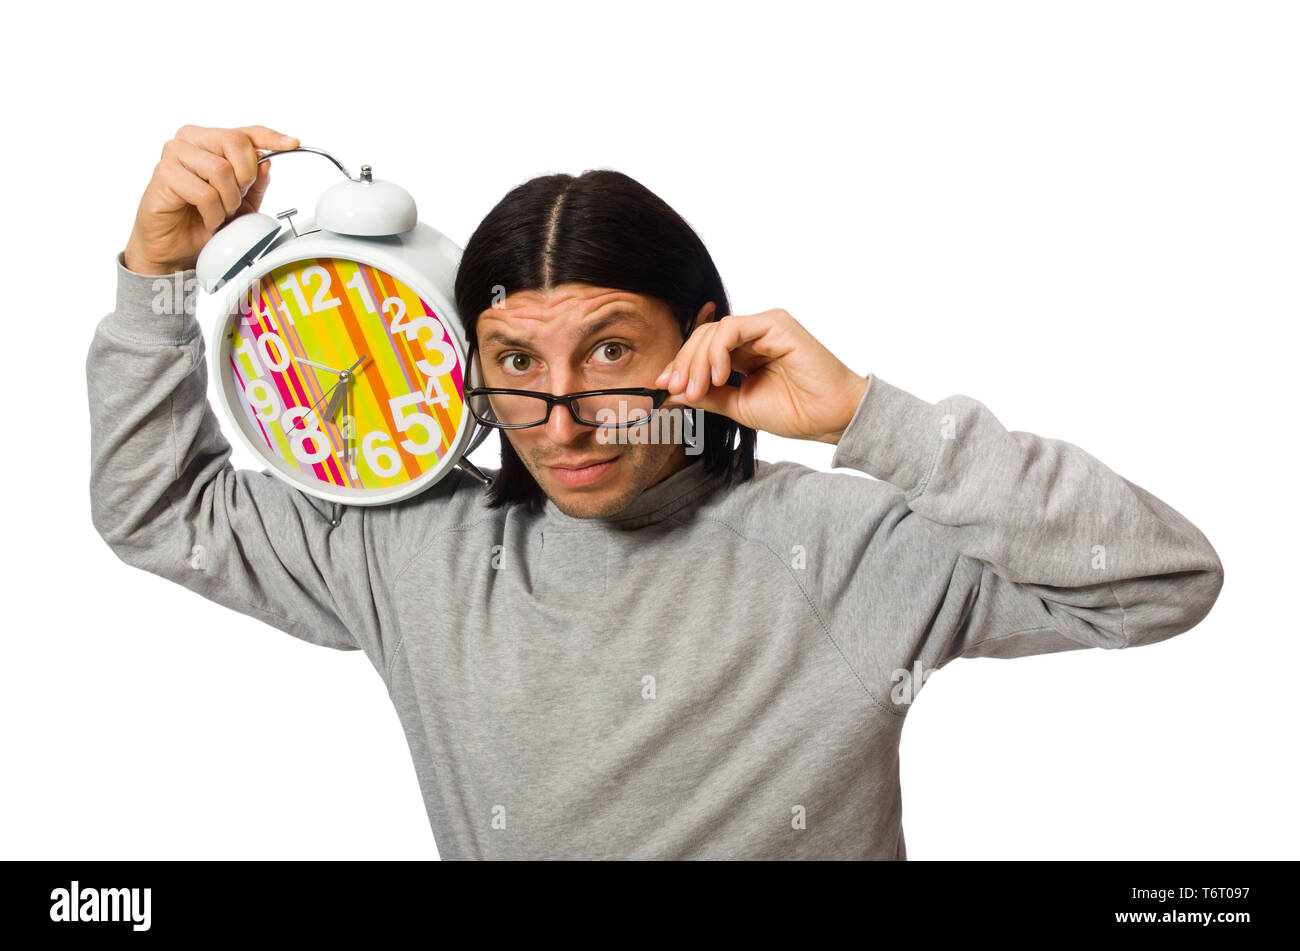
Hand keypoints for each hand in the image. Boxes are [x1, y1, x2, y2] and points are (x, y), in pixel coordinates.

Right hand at [123, 124, 299, 274]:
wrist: (177, 248)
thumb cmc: (204, 220)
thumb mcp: (243, 203)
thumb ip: (255, 182)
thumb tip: (266, 162)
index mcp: (210, 140)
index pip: (245, 132)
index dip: (271, 138)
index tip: (292, 144)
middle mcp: (190, 140)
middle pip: (235, 142)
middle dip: (245, 177)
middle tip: (237, 201)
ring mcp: (174, 154)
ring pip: (220, 169)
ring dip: (228, 201)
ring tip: (220, 214)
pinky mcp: (163, 174)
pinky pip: (205, 193)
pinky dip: (213, 213)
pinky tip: (207, 220)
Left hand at [653, 308, 868, 443]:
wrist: (830, 418)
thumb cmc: (795, 412)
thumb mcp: (739, 405)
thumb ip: (708, 396)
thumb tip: (672, 391)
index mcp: (746, 351)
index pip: (704, 348)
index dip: (680, 364)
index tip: (664, 385)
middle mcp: (755, 334)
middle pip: (704, 336)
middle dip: (684, 362)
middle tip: (675, 388)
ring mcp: (765, 326)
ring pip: (714, 330)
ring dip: (697, 360)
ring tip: (696, 389)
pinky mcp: (776, 323)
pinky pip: (732, 328)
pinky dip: (717, 351)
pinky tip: (717, 376)